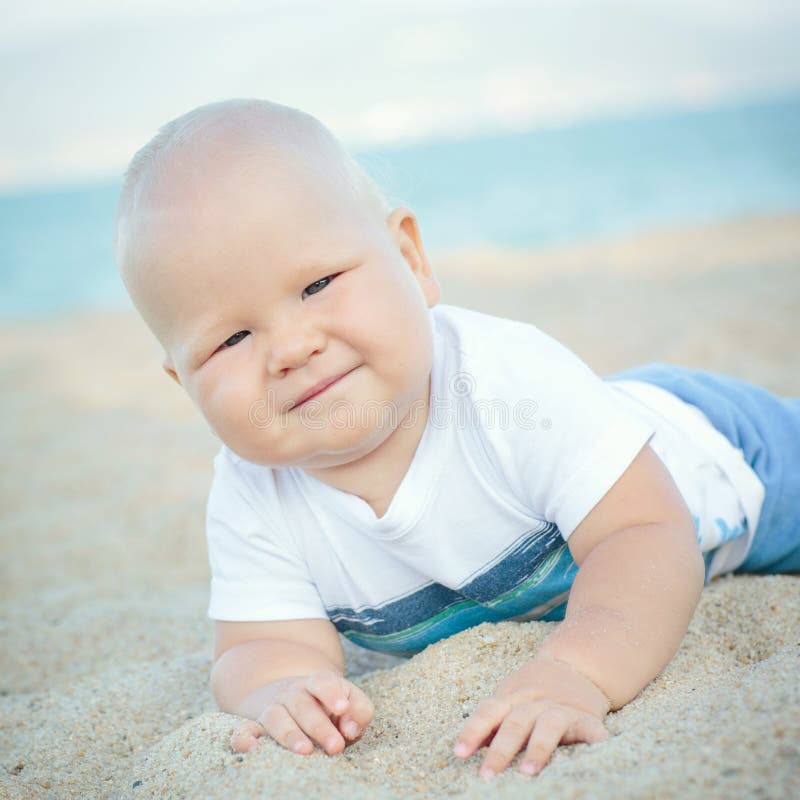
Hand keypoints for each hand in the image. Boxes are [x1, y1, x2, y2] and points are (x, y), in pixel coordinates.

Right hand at [230, 669, 373, 756]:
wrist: (295, 696)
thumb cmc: (331, 706)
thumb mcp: (350, 700)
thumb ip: (360, 710)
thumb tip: (350, 730)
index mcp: (317, 684)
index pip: (323, 682)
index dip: (332, 694)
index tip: (343, 708)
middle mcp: (293, 694)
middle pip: (302, 704)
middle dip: (319, 726)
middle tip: (336, 746)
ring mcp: (273, 708)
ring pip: (276, 717)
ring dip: (290, 734)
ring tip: (306, 751)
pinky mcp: (257, 726)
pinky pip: (244, 730)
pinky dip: (244, 739)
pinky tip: (252, 750)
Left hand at [453, 655, 610, 777]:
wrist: (573, 665)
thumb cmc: (533, 693)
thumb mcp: (509, 699)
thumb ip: (492, 721)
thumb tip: (463, 748)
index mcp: (511, 699)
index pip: (487, 712)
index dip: (472, 731)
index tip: (459, 754)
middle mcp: (534, 703)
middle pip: (515, 723)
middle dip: (500, 750)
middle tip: (486, 775)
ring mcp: (561, 709)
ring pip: (547, 726)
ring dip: (537, 748)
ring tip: (527, 772)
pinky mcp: (587, 719)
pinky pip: (592, 731)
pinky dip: (594, 743)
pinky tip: (595, 755)